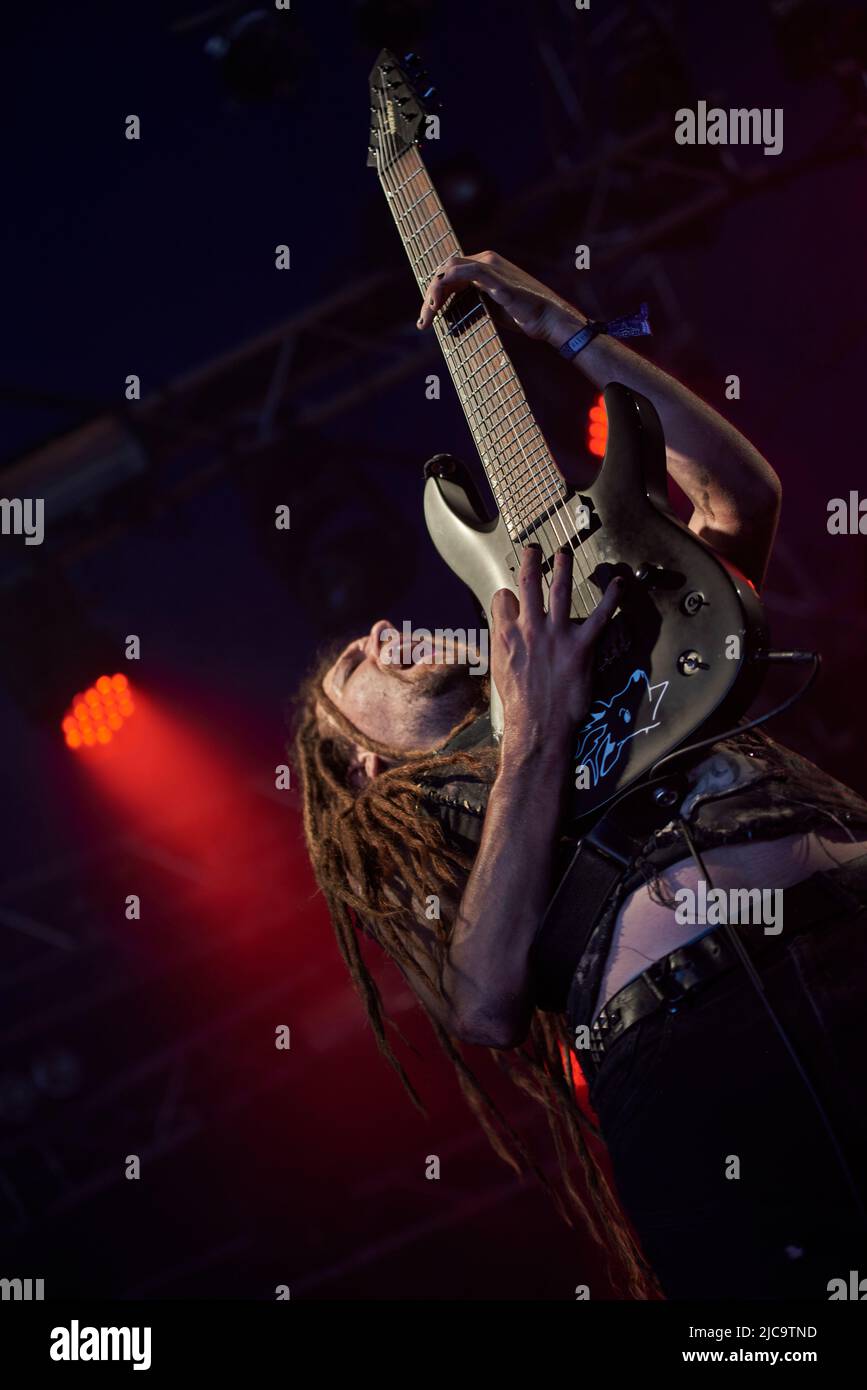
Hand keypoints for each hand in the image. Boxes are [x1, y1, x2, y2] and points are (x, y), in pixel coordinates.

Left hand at [417, 250, 584, 347]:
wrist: (550, 319)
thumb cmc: (524, 316)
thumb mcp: (492, 307)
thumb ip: (473, 301)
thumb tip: (451, 309)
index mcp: (485, 265)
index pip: (449, 274)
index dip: (434, 295)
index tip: (427, 319)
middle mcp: (485, 260)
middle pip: (445, 272)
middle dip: (429, 298)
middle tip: (423, 323)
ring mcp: (490, 266)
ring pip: (448, 272)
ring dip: (432, 294)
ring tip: (427, 318)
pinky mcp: (494, 276)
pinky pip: (463, 273)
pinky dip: (445, 286)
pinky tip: (435, 303)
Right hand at [490, 546, 622, 757]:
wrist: (537, 725)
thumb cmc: (518, 703)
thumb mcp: (499, 670)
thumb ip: (504, 646)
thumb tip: (506, 636)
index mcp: (506, 634)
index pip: (503, 598)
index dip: (507, 595)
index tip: (512, 596)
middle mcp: (529, 627)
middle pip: (529, 583)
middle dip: (531, 561)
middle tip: (533, 549)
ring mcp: (556, 634)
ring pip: (560, 590)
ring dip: (563, 567)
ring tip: (564, 553)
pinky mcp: (580, 646)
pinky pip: (600, 615)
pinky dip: (612, 597)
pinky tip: (618, 583)